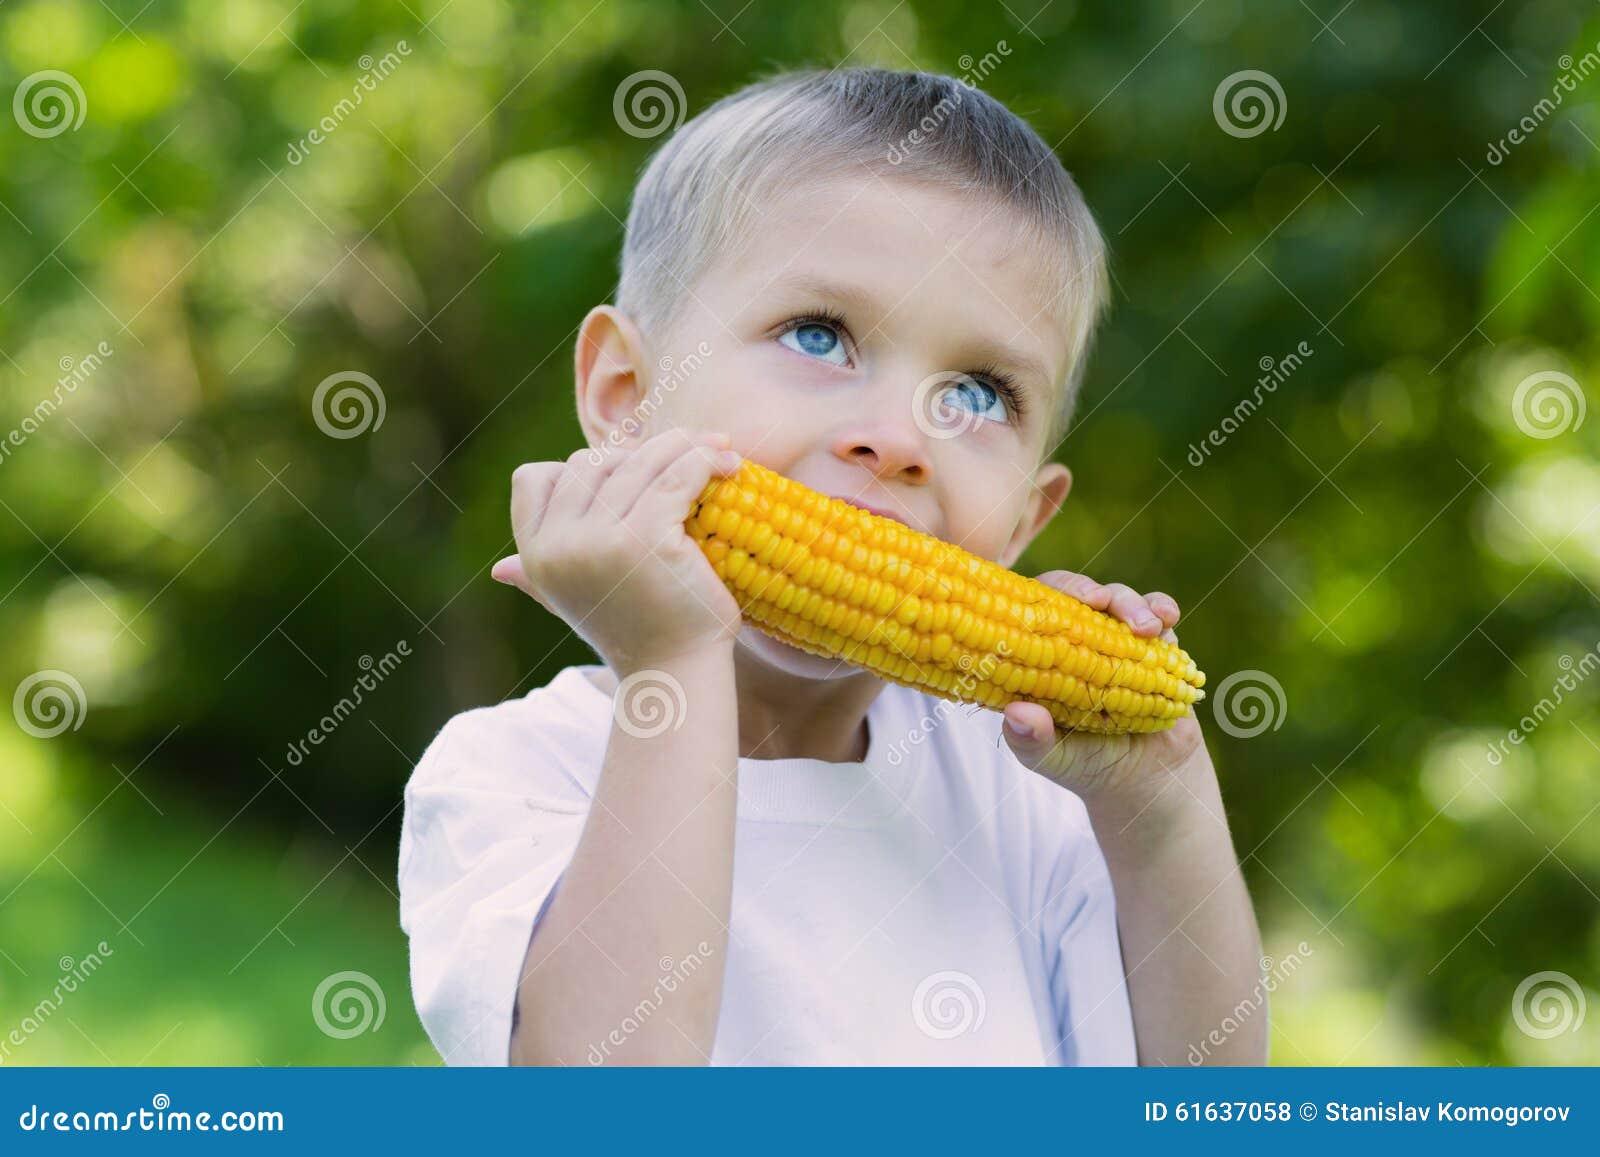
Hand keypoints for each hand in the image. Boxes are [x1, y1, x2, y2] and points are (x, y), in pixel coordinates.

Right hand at [491, 428, 745, 675]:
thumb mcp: (576, 603)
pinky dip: (704, 461)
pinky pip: (677, 477)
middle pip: (594, 463)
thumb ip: (538, 579)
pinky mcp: (645, 540)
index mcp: (534, 556)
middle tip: (688, 449)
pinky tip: (728, 463)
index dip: (577, 467)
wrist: (676, 675)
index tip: (624, 472)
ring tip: (718, 448)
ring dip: (684, 446)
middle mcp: (558, 547)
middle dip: (641, 450)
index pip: (535, 479)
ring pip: (641, 462)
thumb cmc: (634, 634)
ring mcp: (599, 542)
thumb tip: (500, 570)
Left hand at [999, 571, 1206, 803]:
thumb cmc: (1084, 765)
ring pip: (1118, 598)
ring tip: (1147, 629)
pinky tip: (1166, 620)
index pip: (1028, 610)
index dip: (1033, 595)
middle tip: (1098, 600)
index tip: (1048, 601)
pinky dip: (1162, 609)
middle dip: (1087, 589)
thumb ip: (1030, 740)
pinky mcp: (1154, 644)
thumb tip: (1016, 714)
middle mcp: (1075, 639)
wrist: (1147, 780)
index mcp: (1039, 656)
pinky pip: (1158, 614)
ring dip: (1131, 604)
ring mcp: (1116, 638)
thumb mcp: (1050, 760)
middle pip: (1075, 594)